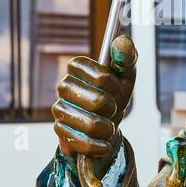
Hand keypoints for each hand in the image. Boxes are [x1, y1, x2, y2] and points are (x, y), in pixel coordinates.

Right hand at [52, 36, 137, 163]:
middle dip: (112, 108)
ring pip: (90, 123)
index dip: (110, 83)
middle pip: (97, 100)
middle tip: (113, 109)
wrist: (104, 129)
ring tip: (108, 127)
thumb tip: (122, 41)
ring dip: (107, 129)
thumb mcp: (125, 76)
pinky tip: (102, 143)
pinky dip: (100, 145)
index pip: (96, 73)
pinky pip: (84, 142)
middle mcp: (63, 86)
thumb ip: (126, 57)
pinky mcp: (60, 132)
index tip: (117, 88)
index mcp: (76, 68)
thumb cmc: (114, 97)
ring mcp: (59, 109)